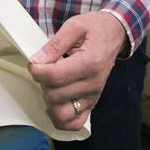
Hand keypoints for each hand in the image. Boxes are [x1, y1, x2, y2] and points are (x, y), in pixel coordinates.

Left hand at [28, 11, 126, 130]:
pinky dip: (61, 119)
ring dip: (50, 102)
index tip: (34, 63)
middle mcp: (93, 84)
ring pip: (62, 114)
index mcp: (89, 63)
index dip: (37, 71)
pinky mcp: (92, 103)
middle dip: (43, 82)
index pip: (55, 77)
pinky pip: (75, 123)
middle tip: (45, 69)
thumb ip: (54, 45)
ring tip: (50, 86)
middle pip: (55, 95)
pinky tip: (55, 104)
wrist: (115, 34)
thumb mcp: (74, 26)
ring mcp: (93, 96)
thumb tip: (37, 61)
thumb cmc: (96, 28)